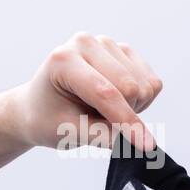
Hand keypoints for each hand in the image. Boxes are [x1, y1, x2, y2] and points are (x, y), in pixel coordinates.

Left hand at [8, 32, 162, 153]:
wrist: (38, 108)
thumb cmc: (47, 119)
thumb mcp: (67, 133)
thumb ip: (101, 136)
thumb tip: (138, 143)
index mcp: (63, 60)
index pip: (105, 93)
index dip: (127, 121)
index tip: (146, 146)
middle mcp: (85, 43)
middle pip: (131, 87)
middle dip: (125, 116)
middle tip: (98, 125)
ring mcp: (106, 44)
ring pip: (145, 85)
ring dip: (132, 108)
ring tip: (101, 112)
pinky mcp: (123, 51)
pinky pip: (151, 83)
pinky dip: (140, 101)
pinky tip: (116, 102)